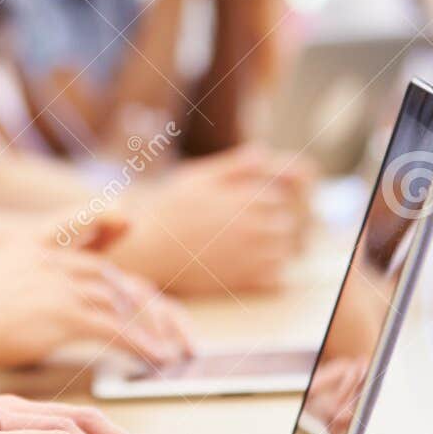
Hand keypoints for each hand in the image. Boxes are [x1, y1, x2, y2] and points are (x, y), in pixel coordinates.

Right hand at [0, 242, 195, 367]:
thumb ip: (19, 277)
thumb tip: (32, 297)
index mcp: (35, 245)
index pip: (80, 228)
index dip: (106, 225)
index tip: (126, 224)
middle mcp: (55, 260)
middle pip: (114, 278)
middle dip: (148, 305)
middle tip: (173, 328)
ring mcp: (62, 284)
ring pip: (121, 302)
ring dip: (152, 328)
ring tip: (172, 350)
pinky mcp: (66, 314)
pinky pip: (115, 328)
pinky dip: (141, 344)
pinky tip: (155, 359)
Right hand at [111, 145, 313, 294]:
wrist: (147, 250)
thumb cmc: (169, 212)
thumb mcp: (197, 179)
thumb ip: (234, 166)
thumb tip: (264, 153)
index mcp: (241, 199)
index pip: (278, 197)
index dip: (268, 202)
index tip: (252, 207)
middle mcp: (250, 226)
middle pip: (286, 224)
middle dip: (275, 225)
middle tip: (255, 229)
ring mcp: (248, 255)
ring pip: (284, 251)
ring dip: (276, 248)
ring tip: (252, 249)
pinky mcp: (241, 280)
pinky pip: (276, 278)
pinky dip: (272, 273)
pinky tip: (250, 268)